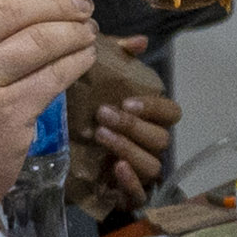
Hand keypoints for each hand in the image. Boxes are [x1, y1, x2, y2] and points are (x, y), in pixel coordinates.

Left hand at [87, 36, 180, 192]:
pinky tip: (115, 167)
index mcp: (151, 121)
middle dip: (133, 125)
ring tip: (101, 135)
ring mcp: (142, 173)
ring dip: (128, 148)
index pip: (172, 113)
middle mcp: (152, 146)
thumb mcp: (100, 84)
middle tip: (103, 113)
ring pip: (152, 164)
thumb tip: (140, 40)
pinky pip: (140, 194)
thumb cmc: (90, 119)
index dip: (154, 107)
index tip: (127, 100)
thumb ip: (120, 60)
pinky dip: (131, 181)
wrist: (64, 163)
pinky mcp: (128, 196)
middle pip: (161, 138)